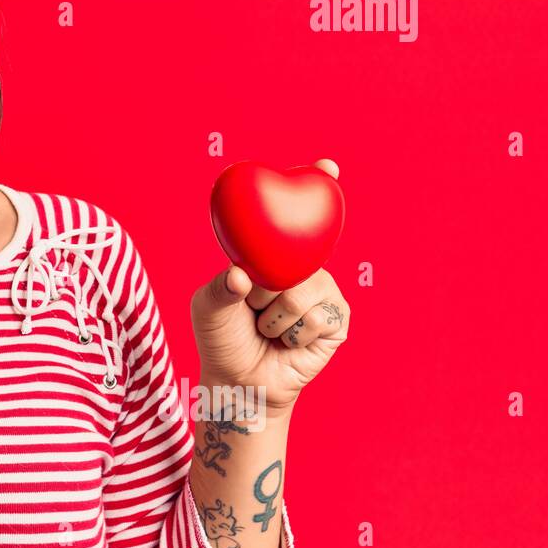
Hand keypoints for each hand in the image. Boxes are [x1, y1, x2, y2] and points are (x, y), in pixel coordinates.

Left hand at [189, 158, 351, 415]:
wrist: (239, 380)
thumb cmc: (221, 338)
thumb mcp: (208, 306)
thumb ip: (222, 288)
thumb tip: (241, 276)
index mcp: (273, 254)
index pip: (299, 214)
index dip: (317, 186)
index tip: (327, 166)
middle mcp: (303, 268)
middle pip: (297, 257)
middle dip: (266, 290)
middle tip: (255, 310)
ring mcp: (324, 292)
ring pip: (303, 291)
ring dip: (275, 317)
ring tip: (268, 328)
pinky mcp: (338, 320)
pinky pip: (318, 316)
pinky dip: (294, 334)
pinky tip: (288, 342)